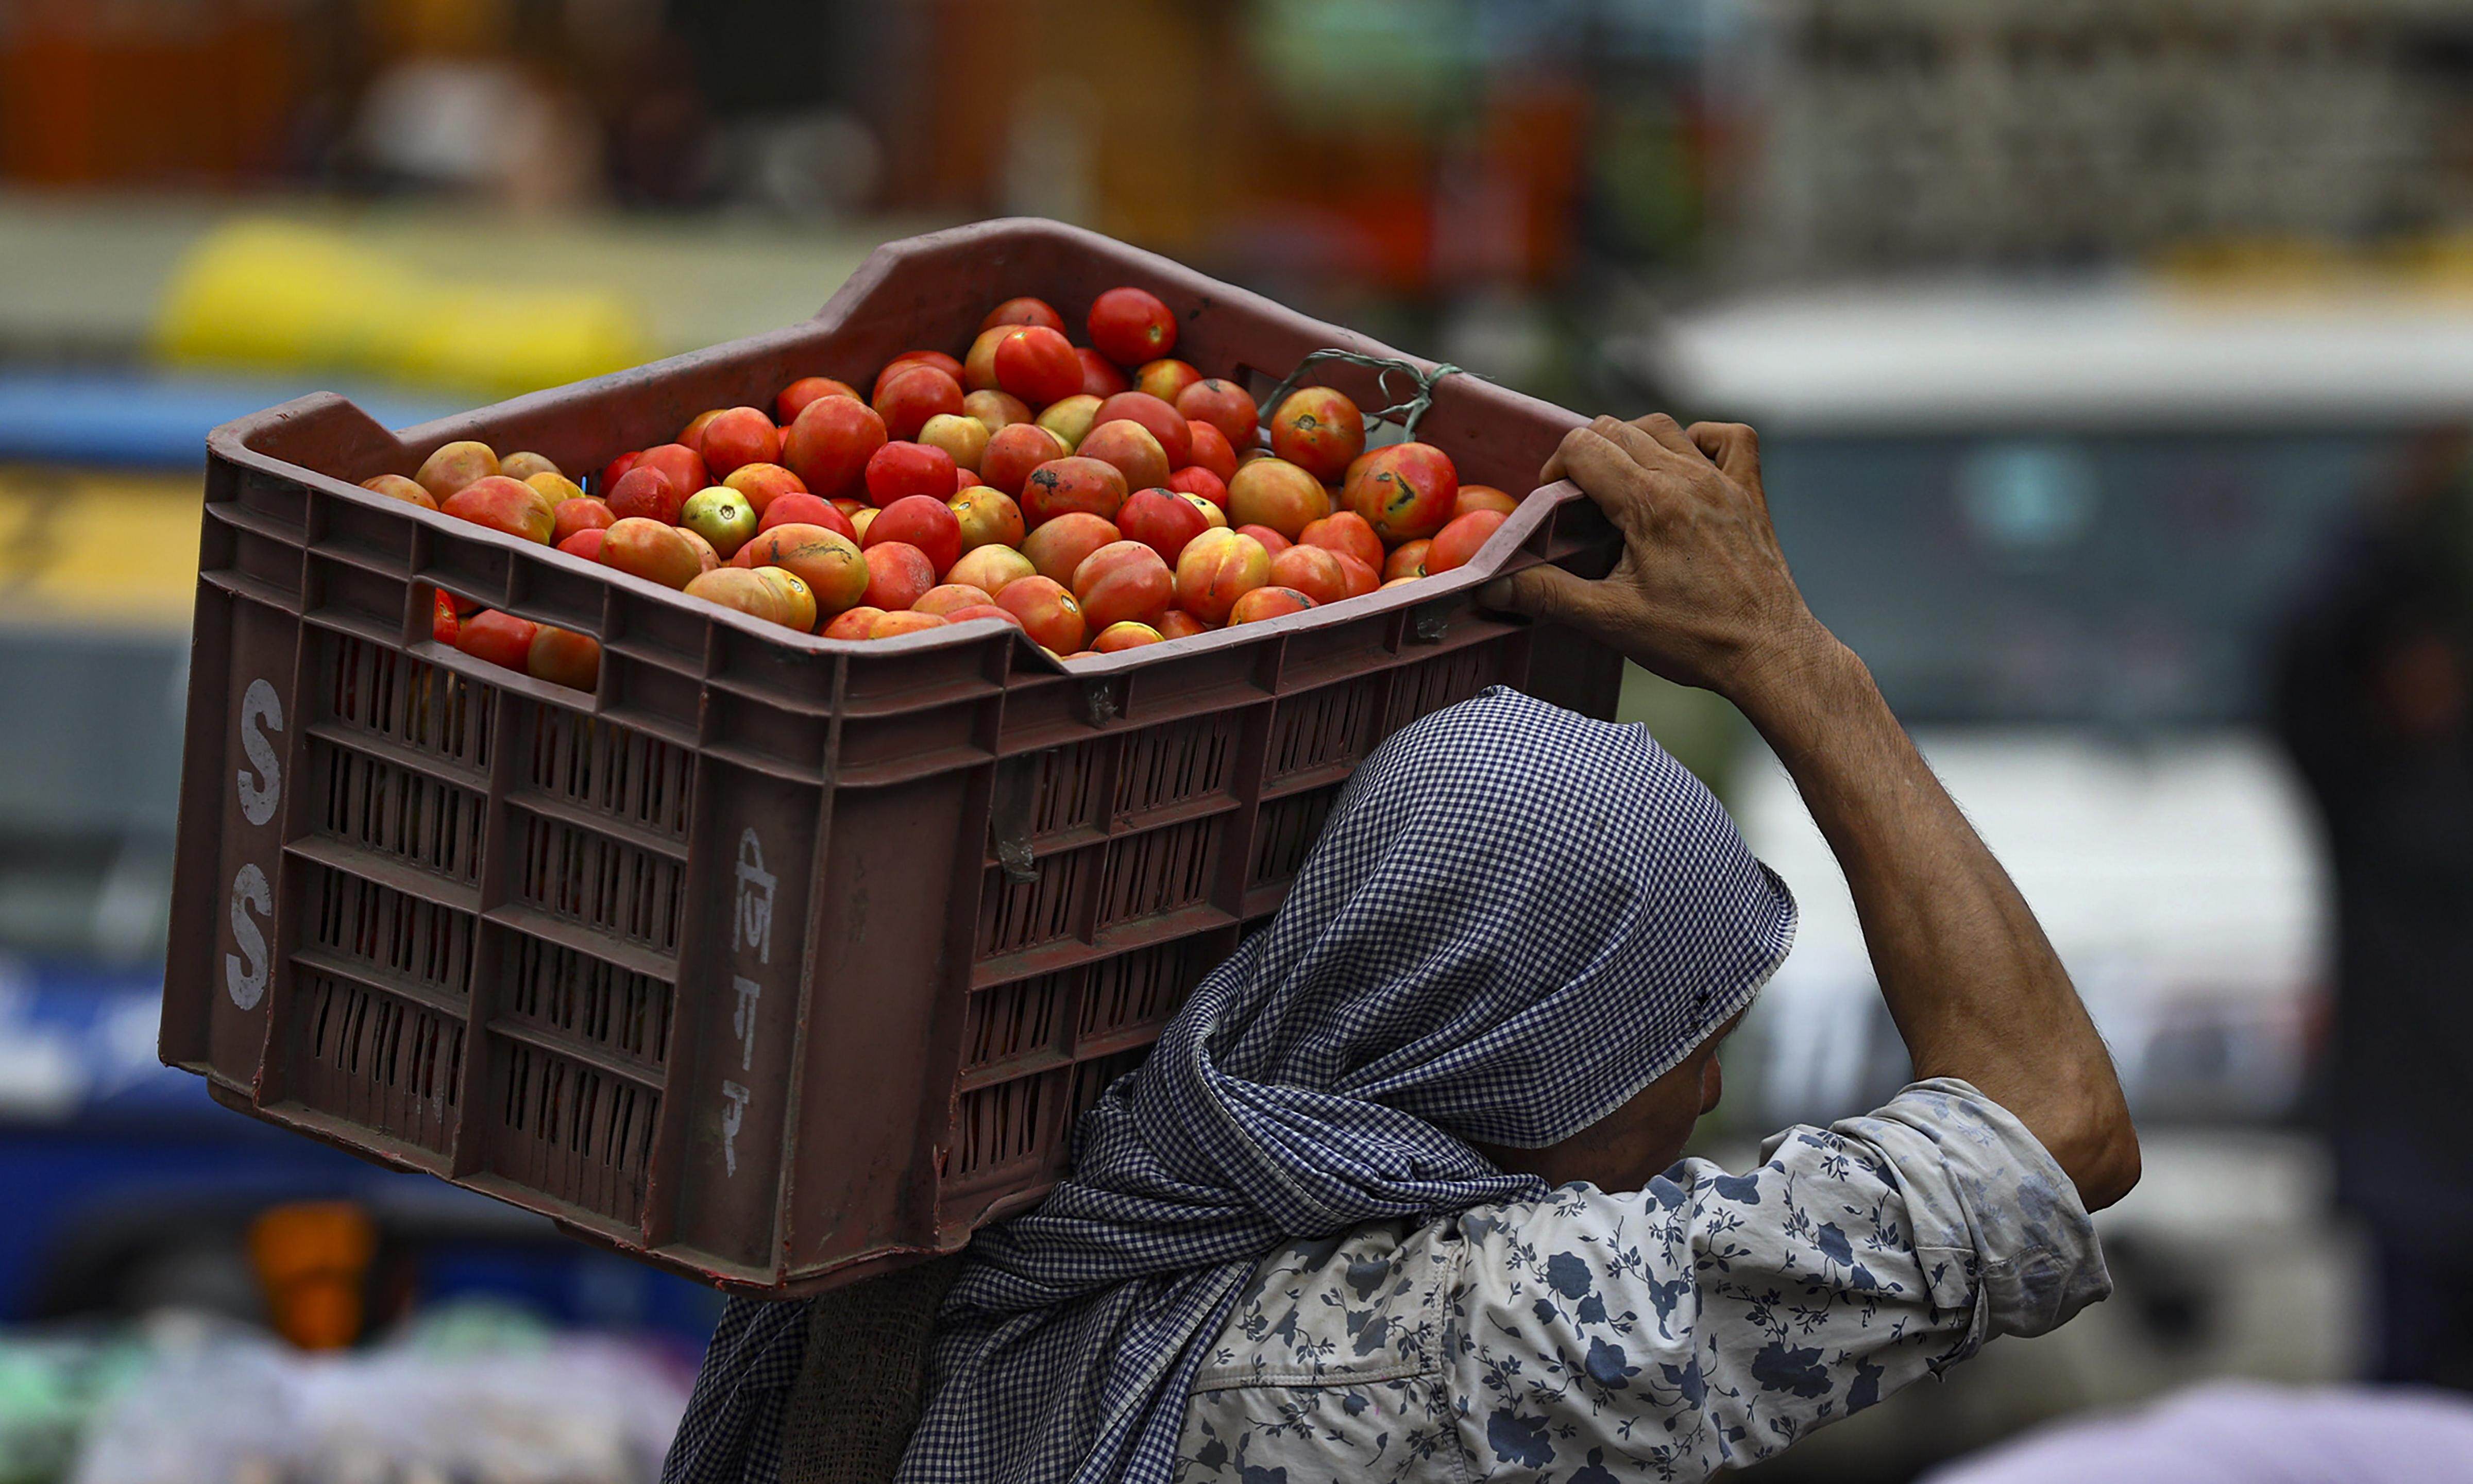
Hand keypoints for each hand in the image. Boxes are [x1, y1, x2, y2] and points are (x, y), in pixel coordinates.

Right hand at [1481, 414, 1842, 714]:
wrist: (1770, 654)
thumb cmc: (1695, 640)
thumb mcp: (1610, 621)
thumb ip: (1547, 595)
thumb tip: (1492, 586)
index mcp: (1649, 503)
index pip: (1583, 447)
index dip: (1554, 468)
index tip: (1551, 504)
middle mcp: (1688, 478)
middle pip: (1616, 429)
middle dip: (1585, 456)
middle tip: (1577, 502)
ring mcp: (1723, 482)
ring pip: (1664, 427)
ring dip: (1631, 442)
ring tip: (1619, 483)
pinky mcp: (1749, 494)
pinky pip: (1730, 439)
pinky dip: (1701, 440)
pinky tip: (1684, 466)